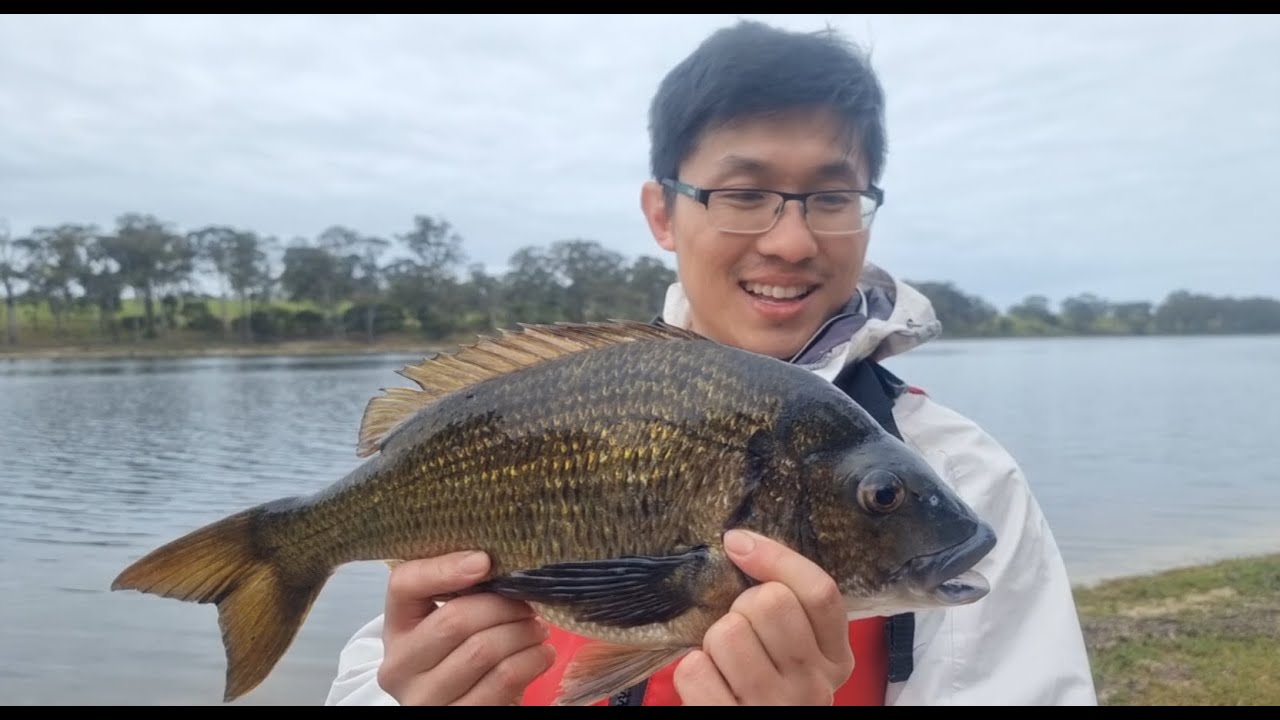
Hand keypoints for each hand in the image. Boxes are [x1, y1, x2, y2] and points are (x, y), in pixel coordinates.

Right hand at [376, 551, 555, 704]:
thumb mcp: (450, 623)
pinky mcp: (456, 717)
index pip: (404, 584)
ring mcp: (424, 697)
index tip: (484, 561)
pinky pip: (502, 680)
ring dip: (522, 634)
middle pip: (455, 620)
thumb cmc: (461, 654)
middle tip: (529, 605)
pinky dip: (531, 661)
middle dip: (503, 607)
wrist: (460, 704)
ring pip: (482, 651)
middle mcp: (399, 665)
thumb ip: (463, 594)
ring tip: (538, 630)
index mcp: (397, 627)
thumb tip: (496, 563)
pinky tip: (540, 654)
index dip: (444, 568)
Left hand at [673, 529, 853, 704]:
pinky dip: (693, 671)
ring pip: (727, 632)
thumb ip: (790, 609)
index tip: (738, 543)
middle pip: (770, 603)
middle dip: (741, 606)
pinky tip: (710, 683)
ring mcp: (773, 707)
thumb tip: (740, 542)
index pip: (819, 591)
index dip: (775, 557)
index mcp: (836, 659)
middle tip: (742, 629)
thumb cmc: (775, 689)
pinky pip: (694, 669)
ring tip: (726, 661)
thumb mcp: (800, 653)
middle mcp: (813, 686)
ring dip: (715, 641)